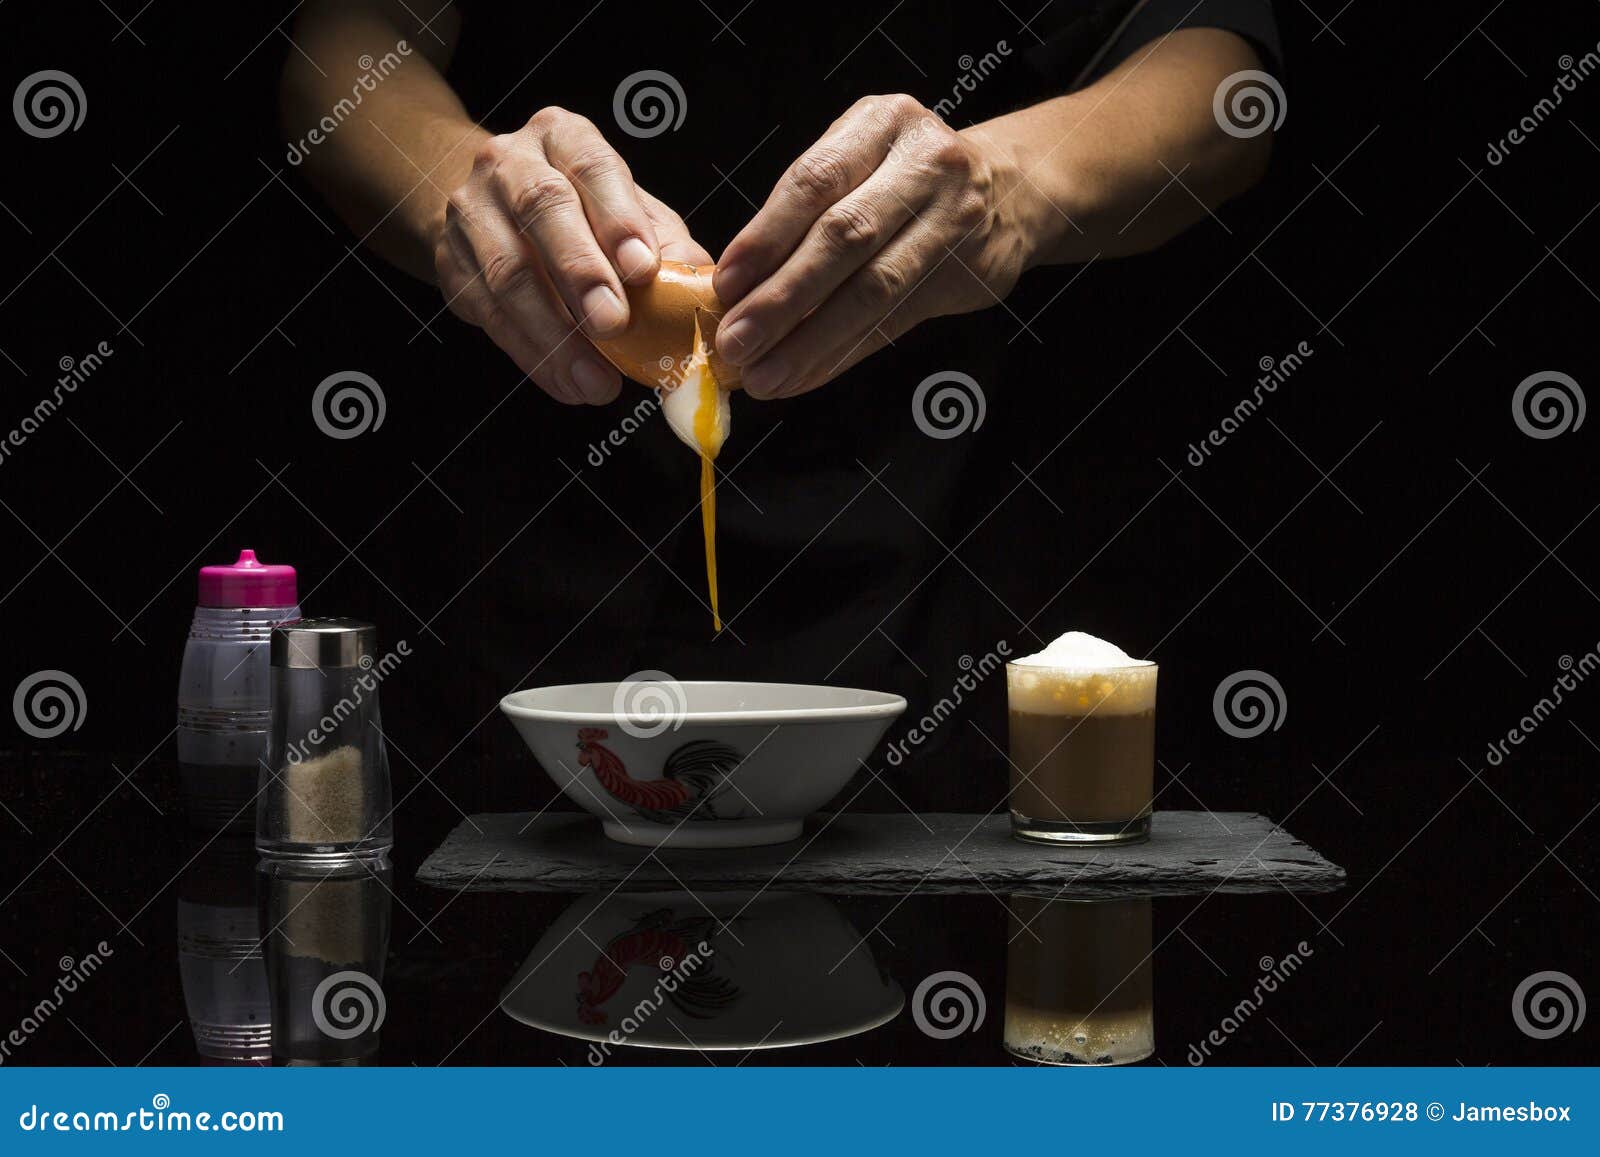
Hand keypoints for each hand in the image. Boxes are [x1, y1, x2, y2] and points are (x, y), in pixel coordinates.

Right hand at [435, 107, 711, 403]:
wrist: (490, 202)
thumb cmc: (578, 209)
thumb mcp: (626, 208)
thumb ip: (664, 243)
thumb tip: (706, 294)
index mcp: (563, 136)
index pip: (592, 167)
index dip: (618, 219)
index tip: (643, 270)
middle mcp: (511, 162)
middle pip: (541, 211)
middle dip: (580, 272)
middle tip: (614, 325)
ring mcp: (471, 210)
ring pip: (509, 272)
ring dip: (555, 335)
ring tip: (597, 381)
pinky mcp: (451, 261)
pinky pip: (489, 315)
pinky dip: (533, 357)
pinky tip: (568, 384)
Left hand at [713, 94, 1031, 398]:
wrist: (1013, 189)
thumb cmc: (907, 177)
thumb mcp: (861, 159)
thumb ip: (807, 210)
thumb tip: (736, 288)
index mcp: (883, 123)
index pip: (815, 181)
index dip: (766, 238)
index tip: (724, 285)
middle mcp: (924, 164)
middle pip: (844, 237)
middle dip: (781, 298)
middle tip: (734, 343)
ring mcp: (954, 219)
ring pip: (873, 289)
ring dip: (810, 340)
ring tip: (764, 375)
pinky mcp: (968, 274)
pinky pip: (895, 321)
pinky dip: (843, 353)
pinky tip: (805, 375)